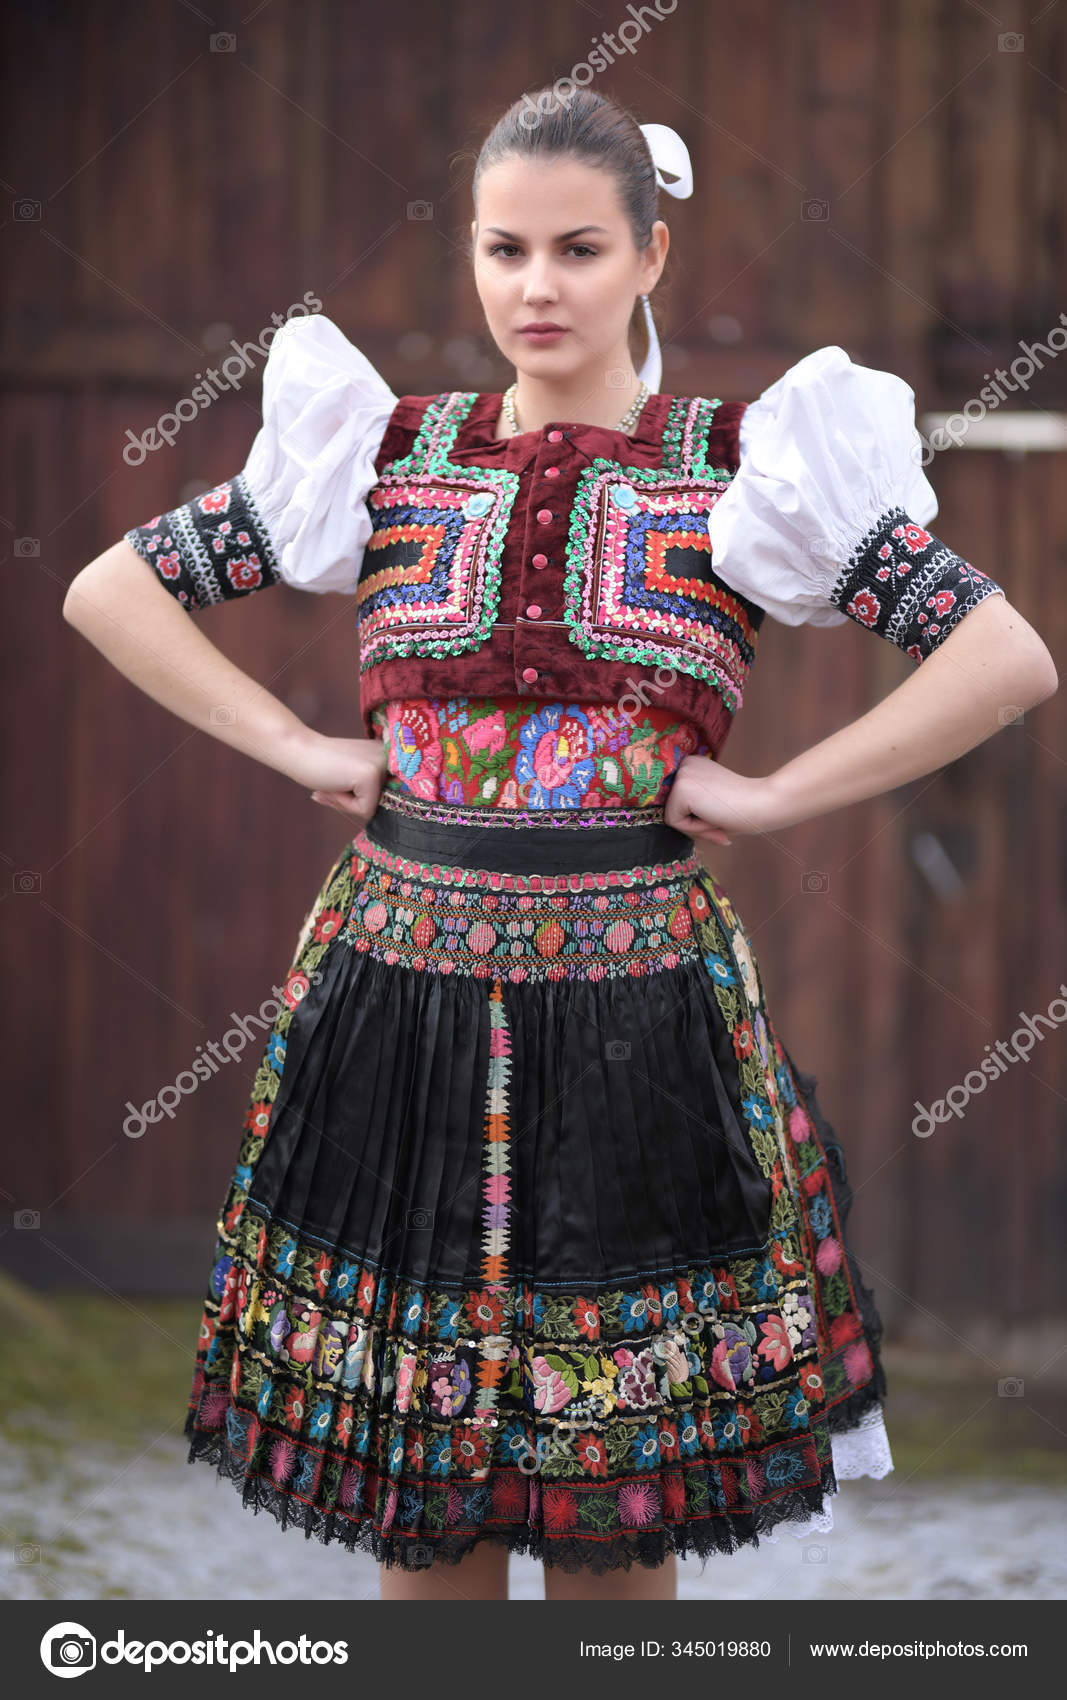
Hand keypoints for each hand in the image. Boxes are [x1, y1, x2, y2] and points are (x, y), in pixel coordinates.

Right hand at [279, 729, 389, 824]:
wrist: (298, 749)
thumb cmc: (320, 766)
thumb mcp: (353, 778)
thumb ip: (369, 792)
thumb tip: (382, 817)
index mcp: (388, 756)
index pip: (383, 797)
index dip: (357, 798)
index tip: (339, 782)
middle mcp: (390, 758)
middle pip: (379, 803)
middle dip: (353, 802)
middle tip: (332, 782)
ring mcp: (382, 765)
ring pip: (372, 808)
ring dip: (348, 803)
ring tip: (332, 782)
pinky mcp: (371, 776)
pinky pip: (364, 809)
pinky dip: (344, 804)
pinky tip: (333, 784)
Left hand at [664, 755, 785, 845]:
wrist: (763, 804)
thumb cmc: (743, 809)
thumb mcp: (712, 804)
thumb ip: (693, 809)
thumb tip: (671, 821)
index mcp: (693, 765)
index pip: (678, 803)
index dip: (697, 818)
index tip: (720, 816)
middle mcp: (685, 764)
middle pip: (673, 809)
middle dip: (695, 824)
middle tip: (722, 819)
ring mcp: (682, 774)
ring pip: (672, 817)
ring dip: (696, 827)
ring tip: (719, 817)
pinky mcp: (682, 788)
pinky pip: (674, 822)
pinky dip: (694, 829)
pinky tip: (714, 817)